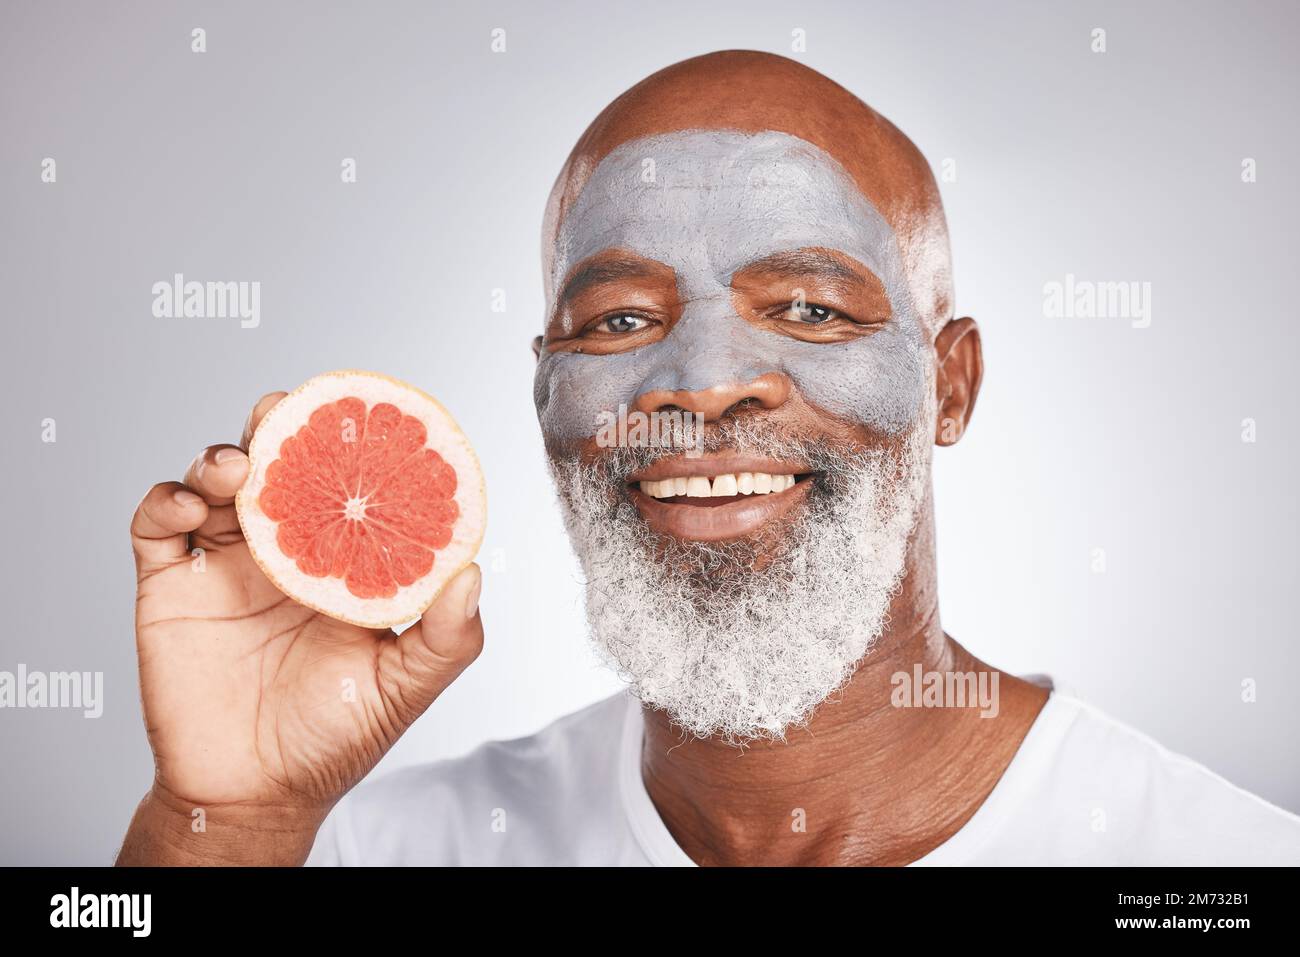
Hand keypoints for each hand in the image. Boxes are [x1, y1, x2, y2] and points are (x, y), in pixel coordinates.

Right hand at [117, 392, 482, 863]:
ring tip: (240, 468)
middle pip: (279, 463)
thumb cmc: (333, 738)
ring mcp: (226, 562)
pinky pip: (158, 523)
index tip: (367, 417)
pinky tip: (190, 503)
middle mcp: (284, 550)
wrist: (253, 793)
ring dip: (225, 457)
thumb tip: (474, 572)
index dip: (354, 447)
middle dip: (282, 426)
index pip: (347, 485)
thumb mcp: (403, 687)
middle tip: (288, 412)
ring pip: (218, 480)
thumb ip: (447, 637)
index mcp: (340, 561)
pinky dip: (167, 497)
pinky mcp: (170, 584)